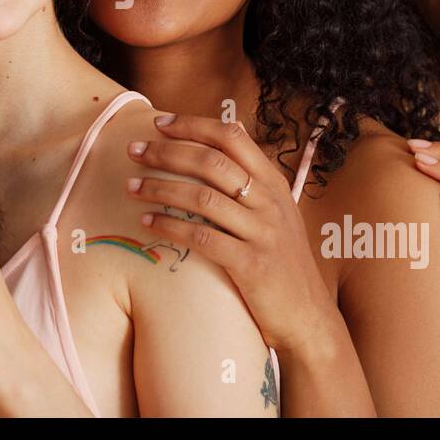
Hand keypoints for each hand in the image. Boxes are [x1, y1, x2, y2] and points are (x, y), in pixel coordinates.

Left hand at [127, 114, 338, 354]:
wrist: (308, 316)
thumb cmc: (283, 261)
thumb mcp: (277, 212)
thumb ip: (253, 178)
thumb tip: (229, 132)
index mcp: (273, 183)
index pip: (232, 137)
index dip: (193, 125)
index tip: (159, 123)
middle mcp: (269, 202)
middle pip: (211, 161)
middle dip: (166, 152)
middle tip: (133, 150)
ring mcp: (262, 232)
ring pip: (202, 197)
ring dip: (160, 188)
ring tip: (131, 187)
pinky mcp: (251, 265)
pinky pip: (202, 237)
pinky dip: (169, 226)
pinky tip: (146, 222)